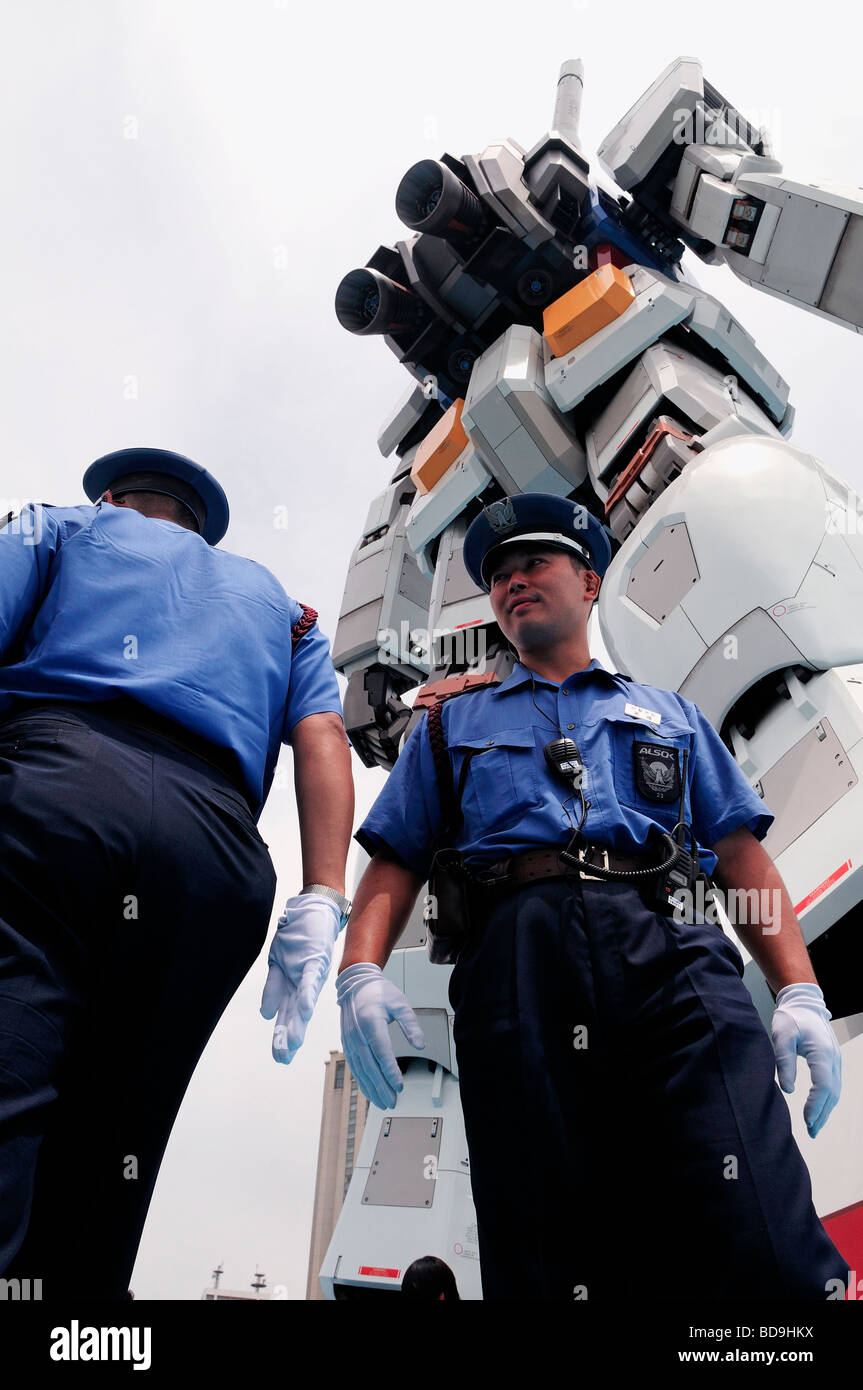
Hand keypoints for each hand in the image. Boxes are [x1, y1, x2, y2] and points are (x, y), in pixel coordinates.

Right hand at [260, 894, 341, 1063]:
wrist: (315, 908)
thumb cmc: (298, 935)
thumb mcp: (278, 963)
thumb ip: (273, 989)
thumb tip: (266, 1015)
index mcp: (290, 985)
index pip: (284, 1014)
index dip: (282, 1034)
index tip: (280, 1057)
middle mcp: (301, 983)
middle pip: (292, 1014)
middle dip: (287, 1037)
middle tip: (283, 1060)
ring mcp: (309, 972)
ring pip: (302, 1003)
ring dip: (298, 1022)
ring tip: (294, 1043)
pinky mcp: (315, 960)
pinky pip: (310, 981)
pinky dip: (306, 995)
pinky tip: (304, 1010)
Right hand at [336, 962, 424, 1109]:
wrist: (355, 984)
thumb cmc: (378, 992)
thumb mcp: (400, 1003)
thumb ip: (411, 1024)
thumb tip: (420, 1045)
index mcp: (371, 1021)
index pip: (381, 1051)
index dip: (390, 1071)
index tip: (400, 1086)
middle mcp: (356, 1033)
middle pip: (369, 1066)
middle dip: (381, 1086)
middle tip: (393, 1101)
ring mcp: (349, 1040)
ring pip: (360, 1070)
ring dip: (371, 1088)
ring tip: (383, 1102)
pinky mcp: (347, 1045)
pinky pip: (355, 1067)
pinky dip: (362, 1081)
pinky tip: (371, 1091)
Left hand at [771, 982, 841, 1137]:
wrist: (804, 1003)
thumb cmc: (791, 1018)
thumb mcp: (782, 1037)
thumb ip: (784, 1062)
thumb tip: (788, 1090)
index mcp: (822, 1052)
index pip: (823, 1085)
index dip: (815, 1105)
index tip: (805, 1119)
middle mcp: (834, 1059)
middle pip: (832, 1093)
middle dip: (822, 1114)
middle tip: (810, 1131)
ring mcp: (836, 1060)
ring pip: (835, 1091)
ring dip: (826, 1110)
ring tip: (814, 1126)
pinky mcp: (833, 1061)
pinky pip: (833, 1085)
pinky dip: (827, 1100)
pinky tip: (818, 1110)